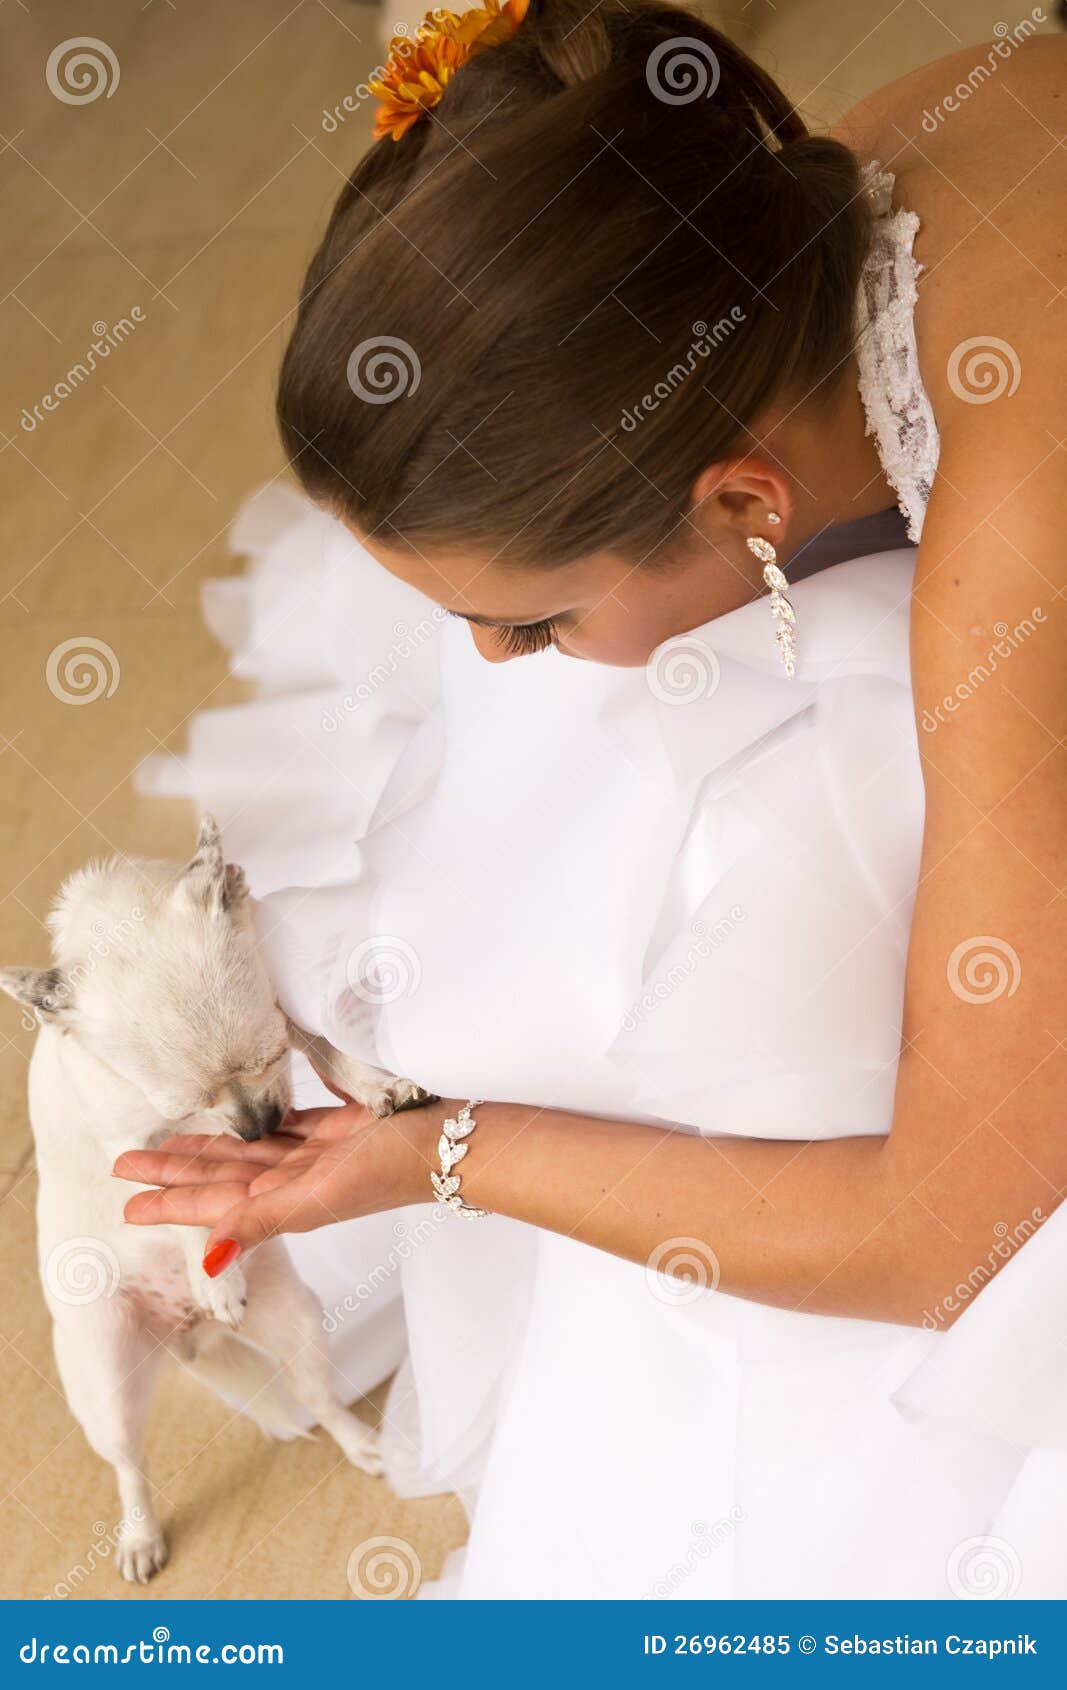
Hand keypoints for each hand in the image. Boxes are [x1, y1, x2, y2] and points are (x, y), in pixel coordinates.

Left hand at [113, 1079, 451, 1269]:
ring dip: (206, 1149)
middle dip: (173, 1172)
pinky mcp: (334, 1133)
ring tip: (168, 1142)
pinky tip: (238, 1122)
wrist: (446, 1144)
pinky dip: (256, 1128)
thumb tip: (208, 1255)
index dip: (170, 1200)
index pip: (212, 1203)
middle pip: (219, 1176)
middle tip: (125, 1163)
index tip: (128, 1200)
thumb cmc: (386, 1171)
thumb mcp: (317, 1198)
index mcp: (284, 1204)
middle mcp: (292, 1184)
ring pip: (244, 1153)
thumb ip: (260, 1223)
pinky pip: (282, 1129)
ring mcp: (313, 1159)